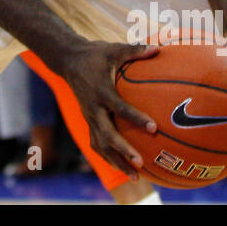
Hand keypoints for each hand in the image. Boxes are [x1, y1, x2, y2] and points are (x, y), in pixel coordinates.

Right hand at [58, 40, 158, 178]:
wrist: (68, 61)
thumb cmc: (95, 55)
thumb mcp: (113, 50)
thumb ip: (135, 51)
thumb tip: (158, 49)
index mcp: (101, 91)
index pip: (120, 107)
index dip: (136, 118)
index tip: (153, 128)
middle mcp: (93, 108)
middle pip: (107, 134)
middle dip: (123, 150)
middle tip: (140, 162)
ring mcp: (89, 117)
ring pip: (101, 145)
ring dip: (117, 161)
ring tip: (135, 176)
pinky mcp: (89, 122)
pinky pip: (97, 144)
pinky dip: (109, 158)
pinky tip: (123, 169)